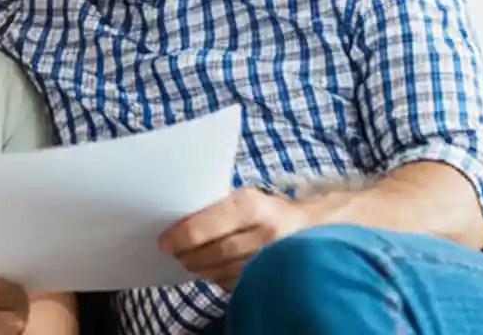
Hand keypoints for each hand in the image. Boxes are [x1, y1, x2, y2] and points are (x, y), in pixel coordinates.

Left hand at [159, 188, 317, 289]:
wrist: (318, 227)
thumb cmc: (271, 210)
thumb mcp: (247, 197)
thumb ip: (217, 207)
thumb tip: (179, 221)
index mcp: (251, 206)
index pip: (202, 227)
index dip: (179, 237)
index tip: (164, 242)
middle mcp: (263, 234)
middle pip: (211, 254)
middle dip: (189, 256)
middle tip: (177, 254)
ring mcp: (271, 260)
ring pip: (222, 273)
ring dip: (203, 269)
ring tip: (193, 262)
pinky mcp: (275, 279)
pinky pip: (237, 284)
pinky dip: (221, 279)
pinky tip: (216, 271)